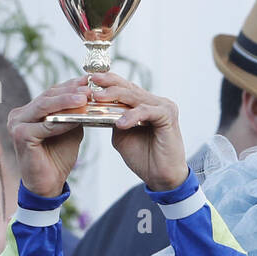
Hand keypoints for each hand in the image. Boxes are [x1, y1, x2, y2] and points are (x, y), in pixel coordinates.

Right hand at [8, 78, 88, 197]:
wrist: (48, 184)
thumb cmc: (57, 157)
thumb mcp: (68, 129)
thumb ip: (72, 113)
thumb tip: (86, 94)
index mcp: (27, 111)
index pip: (50, 93)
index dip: (69, 86)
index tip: (88, 81)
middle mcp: (18, 115)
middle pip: (47, 97)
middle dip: (69, 91)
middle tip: (88, 89)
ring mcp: (16, 125)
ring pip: (45, 108)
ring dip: (66, 102)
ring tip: (85, 99)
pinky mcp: (20, 136)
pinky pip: (45, 126)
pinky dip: (62, 122)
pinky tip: (77, 119)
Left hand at [86, 71, 188, 191]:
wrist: (161, 176)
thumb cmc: (144, 157)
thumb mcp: (122, 136)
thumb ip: (113, 121)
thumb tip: (98, 109)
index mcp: (144, 104)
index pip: (125, 87)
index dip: (107, 82)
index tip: (88, 78)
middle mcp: (155, 102)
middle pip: (129, 88)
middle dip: (108, 84)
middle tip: (91, 82)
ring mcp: (163, 107)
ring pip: (136, 97)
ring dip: (116, 96)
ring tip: (98, 98)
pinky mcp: (168, 116)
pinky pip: (146, 111)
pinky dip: (132, 116)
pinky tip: (120, 123)